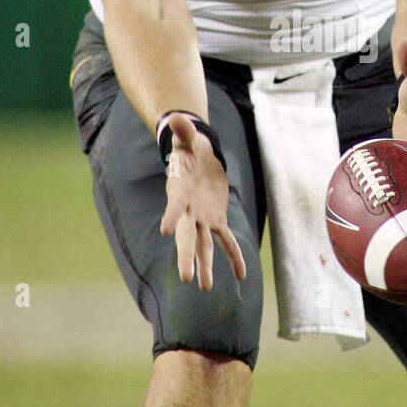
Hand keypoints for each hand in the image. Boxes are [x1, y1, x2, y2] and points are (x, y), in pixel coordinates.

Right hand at [158, 113, 246, 289]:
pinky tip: (241, 275)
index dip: (171, 216)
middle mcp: (189, 210)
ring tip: (205, 288)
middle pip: (187, 235)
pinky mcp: (217, 219)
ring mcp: (202, 217)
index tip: (165, 230)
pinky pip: (226, 240)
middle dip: (187, 255)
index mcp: (180, 191)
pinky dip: (234, 257)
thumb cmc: (189, 145)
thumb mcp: (187, 136)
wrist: (198, 155)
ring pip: (204, 245)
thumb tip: (176, 117)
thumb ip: (183, 130)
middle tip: (186, 277)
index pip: (175, 205)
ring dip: (206, 265)